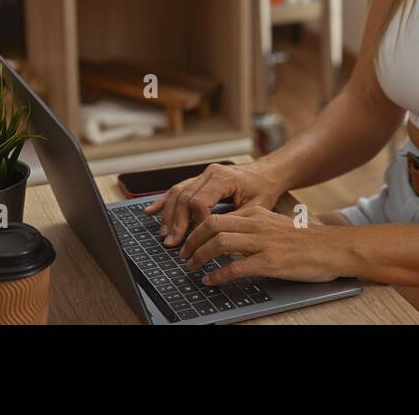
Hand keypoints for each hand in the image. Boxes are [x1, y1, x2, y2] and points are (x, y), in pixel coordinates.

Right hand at [144, 160, 285, 246]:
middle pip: (184, 198)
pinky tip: (151, 211)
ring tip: (164, 235)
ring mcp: (203, 175)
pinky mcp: (199, 180)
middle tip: (172, 244)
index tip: (199, 238)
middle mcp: (210, 173)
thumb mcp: (255, 208)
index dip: (196, 222)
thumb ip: (233, 220)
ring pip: (177, 193)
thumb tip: (214, 238)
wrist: (267, 173)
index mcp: (224, 177)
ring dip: (168, 215)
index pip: (199, 201)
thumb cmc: (263, 189)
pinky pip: (178, 189)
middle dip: (177, 223)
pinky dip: (164, 201)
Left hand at [179, 205, 350, 284]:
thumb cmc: (306, 240)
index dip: (197, 229)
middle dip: (192, 241)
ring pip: (219, 243)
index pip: (217, 216)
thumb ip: (252, 228)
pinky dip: (218, 275)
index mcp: (257, 212)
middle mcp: (257, 223)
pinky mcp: (271, 261)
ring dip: (200, 256)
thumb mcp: (275, 225)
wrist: (333, 248)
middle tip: (184, 254)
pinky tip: (211, 280)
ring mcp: (263, 242)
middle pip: (212, 225)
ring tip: (192, 267)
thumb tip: (228, 239)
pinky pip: (236, 267)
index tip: (189, 241)